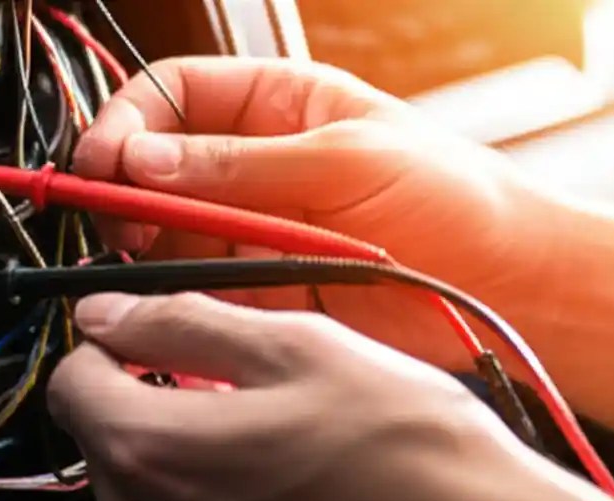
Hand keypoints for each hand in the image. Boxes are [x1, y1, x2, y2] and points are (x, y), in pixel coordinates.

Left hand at [48, 292, 586, 500]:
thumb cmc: (412, 459)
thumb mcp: (297, 348)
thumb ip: (179, 325)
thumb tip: (108, 315)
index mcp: (153, 454)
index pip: (70, 383)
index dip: (111, 348)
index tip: (152, 339)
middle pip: (110, 446)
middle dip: (157, 407)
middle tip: (244, 391)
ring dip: (197, 467)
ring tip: (287, 449)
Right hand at [74, 56, 560, 368]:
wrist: (506, 286)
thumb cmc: (454, 199)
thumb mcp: (344, 159)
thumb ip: (238, 165)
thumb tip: (146, 161)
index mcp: (279, 104)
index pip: (174, 95)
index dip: (129, 122)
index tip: (107, 161)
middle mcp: (256, 164)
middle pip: (158, 164)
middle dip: (127, 187)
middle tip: (114, 215)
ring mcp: (256, 227)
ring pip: (168, 229)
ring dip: (147, 242)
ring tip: (146, 255)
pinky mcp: (263, 286)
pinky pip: (198, 284)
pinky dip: (177, 291)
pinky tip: (176, 292)